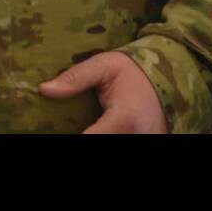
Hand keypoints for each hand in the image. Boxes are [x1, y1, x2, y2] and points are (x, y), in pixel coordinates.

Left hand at [38, 51, 167, 132]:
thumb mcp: (105, 65)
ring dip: (92, 135)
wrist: (166, 82)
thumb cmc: (134, 72)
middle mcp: (136, 137)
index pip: (92, 138)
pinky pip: (118, 142)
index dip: (73, 137)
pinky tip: (90, 127)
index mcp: (124, 118)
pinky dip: (101, 135)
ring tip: (74, 125)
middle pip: (100, 144)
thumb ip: (76, 77)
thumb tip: (44, 89)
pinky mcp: (142, 144)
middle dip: (80, 134)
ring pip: (109, 145)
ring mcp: (143, 142)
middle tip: (65, 125)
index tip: (53, 131)